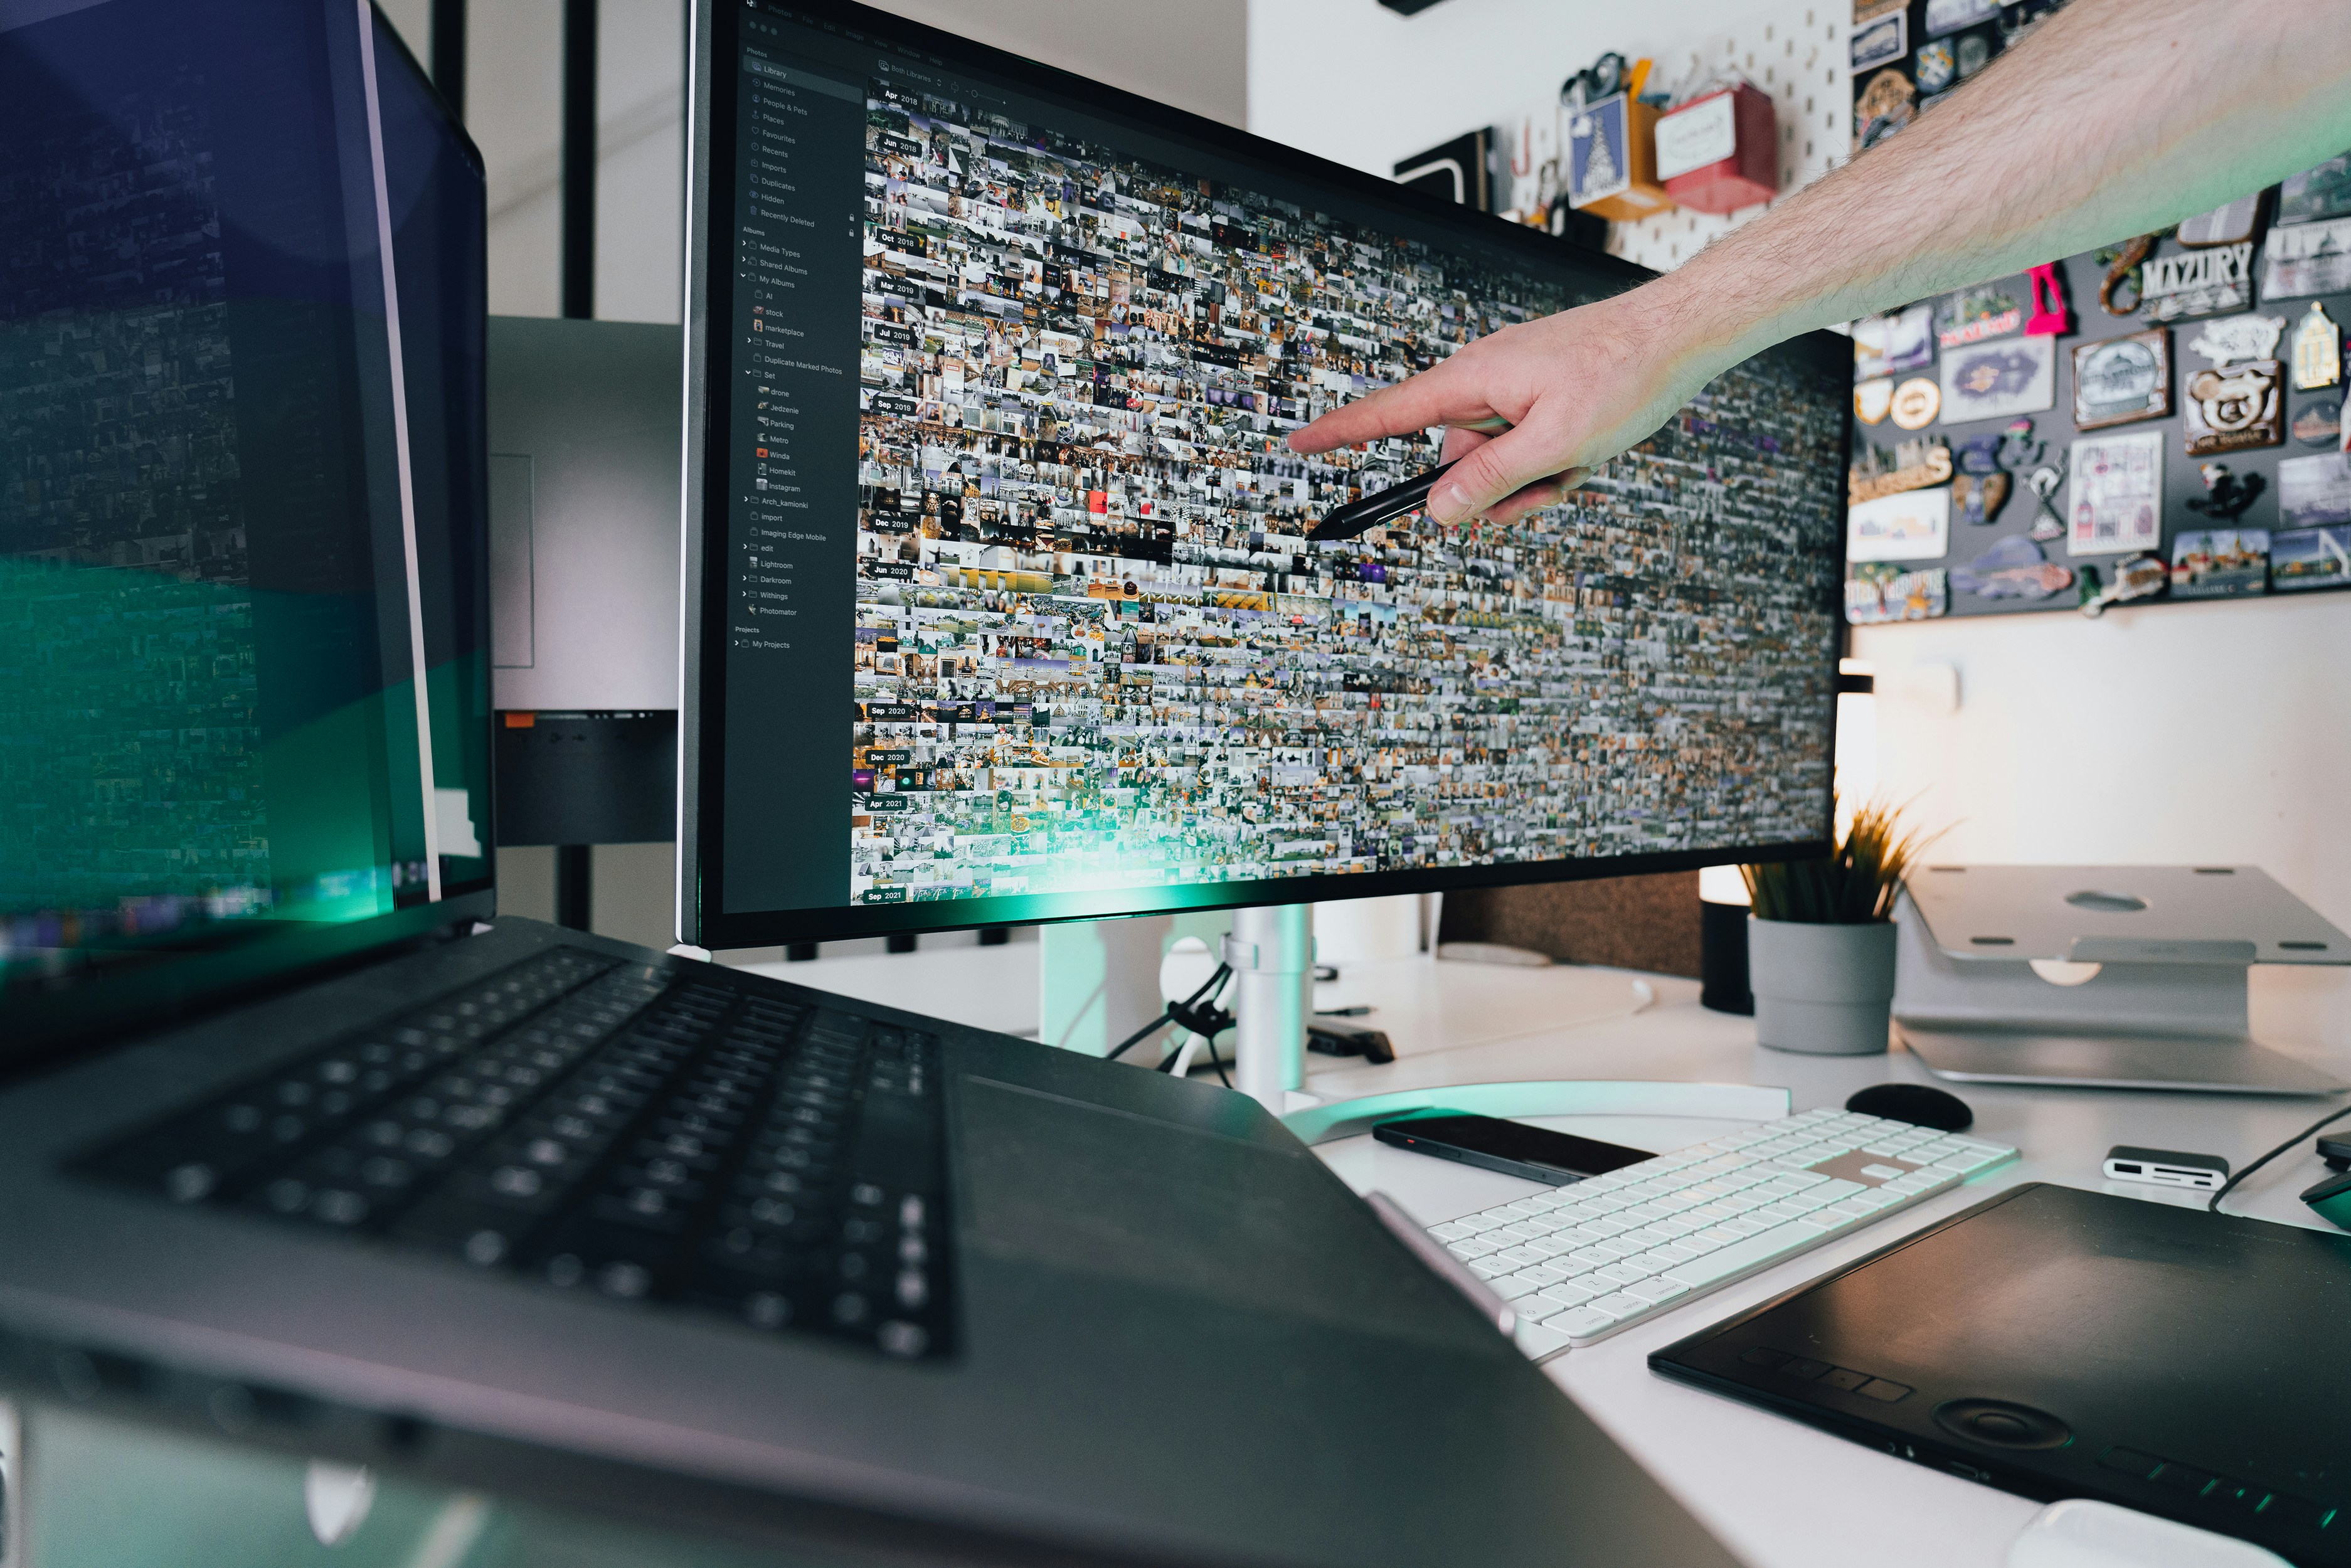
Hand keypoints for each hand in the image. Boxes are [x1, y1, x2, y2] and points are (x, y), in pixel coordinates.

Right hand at [1286, 283, 1711, 524]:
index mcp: (1473, 380)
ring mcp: (1512, 387)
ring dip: (1536, 478)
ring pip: (1497, 461)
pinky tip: (1589, 450)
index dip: (1339, 433)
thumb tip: (1438, 510)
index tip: (1298, 444)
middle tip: (1550, 483)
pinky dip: (1554, 462)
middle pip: (1455, 459)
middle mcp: (1483, 380)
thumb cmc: (1624, 374)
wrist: (1681, 333)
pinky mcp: (1537, 395)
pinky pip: (1525, 447)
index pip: (1387, 414)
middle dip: (1498, 488)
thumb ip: (1490, 480)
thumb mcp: (1555, 445)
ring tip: (1581, 459)